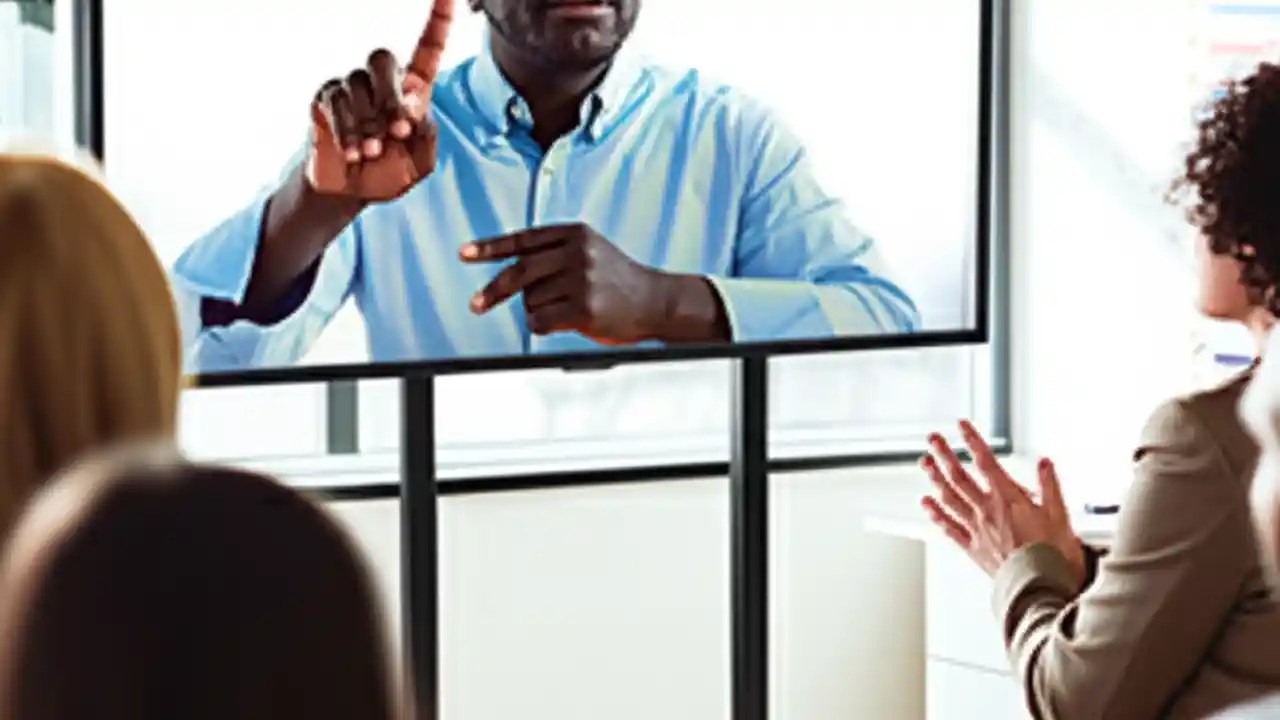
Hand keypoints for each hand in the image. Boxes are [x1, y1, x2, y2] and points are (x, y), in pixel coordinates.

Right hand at [306, 0, 453, 200]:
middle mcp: (381, 82)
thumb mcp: (421, 162)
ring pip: (357, 83)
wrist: (352, 192)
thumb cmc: (390, 173)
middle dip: (390, 96)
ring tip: (371, 152)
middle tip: (397, 132)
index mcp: (413, 90)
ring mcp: (351, 88)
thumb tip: (413, 105)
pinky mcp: (326, 100)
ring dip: (367, 124)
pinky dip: (347, 132)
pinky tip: (354, 154)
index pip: (427, 48)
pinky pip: (336, 102)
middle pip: (382, 58)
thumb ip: (427, 135)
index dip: (438, 21)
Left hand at [460, 223, 674, 344]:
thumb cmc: (618, 281)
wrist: (656, 302)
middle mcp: (577, 252)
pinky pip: (540, 320)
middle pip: (519, 271)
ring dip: (538, 310)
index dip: (491, 247)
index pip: (523, 239)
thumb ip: (554, 253)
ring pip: (530, 300)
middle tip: (476, 305)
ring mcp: (581, 279)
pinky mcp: (583, 308)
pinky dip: (542, 326)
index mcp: (574, 233)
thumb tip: (509, 272)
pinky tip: (564, 323)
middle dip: (494, 291)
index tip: (465, 254)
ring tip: (566, 309)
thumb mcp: (589, 251)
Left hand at [919, 420, 1085, 586]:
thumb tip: (1044, 463)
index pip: (986, 462)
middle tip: (933, 439)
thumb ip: (1050, 487)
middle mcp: (987, 511)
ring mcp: (977, 529)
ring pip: (950, 498)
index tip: (961, 426)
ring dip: (935, 478)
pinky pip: (950, 527)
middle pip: (959, 476)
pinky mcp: (973, 548)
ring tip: (925, 463)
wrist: (1040, 589)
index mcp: (1008, 499)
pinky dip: (936, 514)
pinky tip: (927, 504)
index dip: (972, 441)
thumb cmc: (1053, 556)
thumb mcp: (1060, 516)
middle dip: (945, 454)